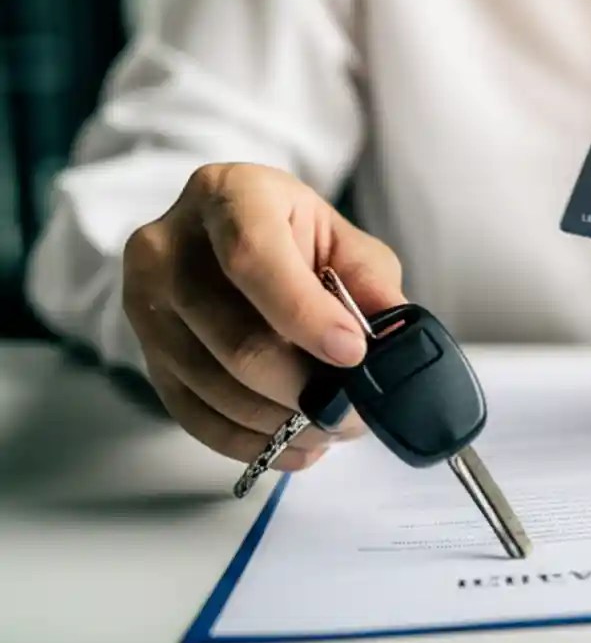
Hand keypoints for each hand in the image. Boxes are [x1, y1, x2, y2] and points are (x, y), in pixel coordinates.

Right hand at [123, 163, 403, 469]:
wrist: (229, 238)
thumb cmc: (295, 237)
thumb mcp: (343, 241)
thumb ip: (370, 283)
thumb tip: (393, 341)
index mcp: (227, 195)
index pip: (253, 258)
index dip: (304, 315)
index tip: (352, 353)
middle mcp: (168, 246)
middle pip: (235, 337)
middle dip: (305, 388)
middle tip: (355, 411)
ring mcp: (145, 304)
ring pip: (214, 385)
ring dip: (283, 422)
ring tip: (333, 427)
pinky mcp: (144, 353)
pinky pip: (192, 414)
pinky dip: (250, 442)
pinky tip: (295, 446)